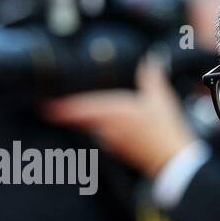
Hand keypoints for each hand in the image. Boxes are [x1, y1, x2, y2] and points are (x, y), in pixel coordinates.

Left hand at [42, 56, 196, 176]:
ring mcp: (111, 142)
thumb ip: (152, 78)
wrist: (173, 161)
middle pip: (80, 120)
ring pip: (91, 130)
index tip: (45, 108)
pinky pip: (103, 138)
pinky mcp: (119, 151)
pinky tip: (105, 130)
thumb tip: (151, 59)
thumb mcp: (160, 99)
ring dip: (84, 124)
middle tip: (53, 110)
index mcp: (112, 111)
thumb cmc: (165, 129)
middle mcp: (106, 127)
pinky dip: (100, 132)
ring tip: (75, 117)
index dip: (61, 109)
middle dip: (68, 115)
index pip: (79, 109)